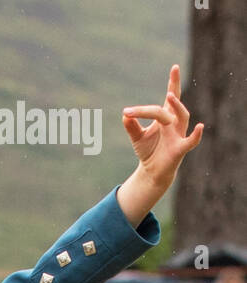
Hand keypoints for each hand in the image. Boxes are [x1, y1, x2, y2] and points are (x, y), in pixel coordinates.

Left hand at [121, 65, 203, 197]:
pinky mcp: (180, 149)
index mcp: (166, 117)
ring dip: (177, 107)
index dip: (173, 82)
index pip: (171, 97)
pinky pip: (191, 141)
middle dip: (173, 91)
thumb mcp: (137, 137)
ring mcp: (178, 135)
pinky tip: (200, 127)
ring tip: (170, 97)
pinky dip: (196, 135)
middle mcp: (174, 123)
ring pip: (182, 117)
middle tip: (172, 79)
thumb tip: (125, 115)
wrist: (152, 172)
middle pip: (172, 105)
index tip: (175, 67)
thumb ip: (131, 126)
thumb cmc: (148, 151)